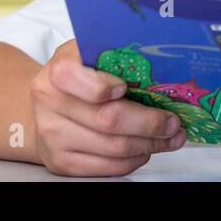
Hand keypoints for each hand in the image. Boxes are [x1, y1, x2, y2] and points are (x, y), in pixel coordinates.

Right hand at [30, 39, 186, 175]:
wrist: (46, 103)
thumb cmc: (80, 75)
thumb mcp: (91, 53)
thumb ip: (117, 55)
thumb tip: (163, 64)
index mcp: (59, 70)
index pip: (75, 77)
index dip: (103, 86)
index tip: (126, 87)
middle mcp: (51, 103)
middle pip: (107, 119)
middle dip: (149, 123)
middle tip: (173, 122)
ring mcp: (53, 135)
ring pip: (112, 148)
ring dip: (148, 144)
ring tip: (169, 137)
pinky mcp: (61, 161)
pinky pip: (106, 167)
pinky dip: (133, 160)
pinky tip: (146, 149)